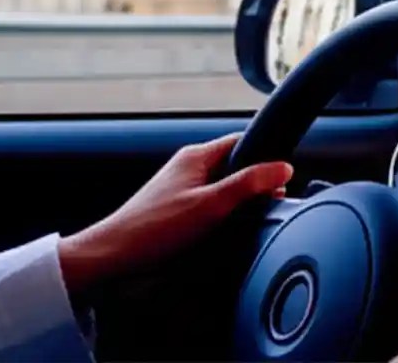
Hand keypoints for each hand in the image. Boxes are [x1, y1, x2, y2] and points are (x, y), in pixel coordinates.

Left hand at [58, 133, 292, 295]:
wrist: (114, 254)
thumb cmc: (156, 228)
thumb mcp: (212, 204)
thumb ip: (249, 184)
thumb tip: (284, 167)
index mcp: (196, 156)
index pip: (242, 142)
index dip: (265, 157)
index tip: (282, 178)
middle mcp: (188, 166)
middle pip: (234, 165)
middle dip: (254, 183)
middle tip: (269, 203)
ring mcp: (180, 187)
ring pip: (222, 186)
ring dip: (238, 200)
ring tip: (248, 219)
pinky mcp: (175, 207)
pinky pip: (209, 202)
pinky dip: (222, 213)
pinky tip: (224, 230)